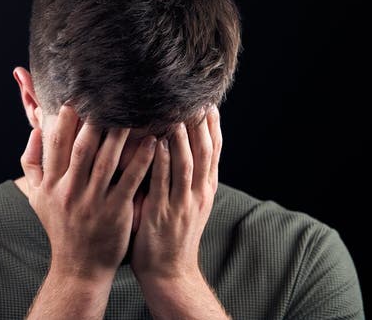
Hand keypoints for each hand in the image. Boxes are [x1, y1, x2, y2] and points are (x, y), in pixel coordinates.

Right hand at [20, 103, 157, 284]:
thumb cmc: (60, 227)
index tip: (76, 96)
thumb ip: (31, 163)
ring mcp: (94, 202)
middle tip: (108, 96)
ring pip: (107, 160)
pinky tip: (152, 142)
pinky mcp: (116, 212)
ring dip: (120, 134)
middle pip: (82, 147)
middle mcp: (71, 190)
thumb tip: (34, 131)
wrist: (79, 268)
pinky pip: (130, 180)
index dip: (66, 118)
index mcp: (52, 183)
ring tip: (133, 112)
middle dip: (94, 120)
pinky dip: (141, 160)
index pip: (57, 143)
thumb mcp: (37, 197)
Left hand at [130, 105, 221, 282]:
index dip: (213, 127)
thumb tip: (185, 141)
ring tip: (177, 115)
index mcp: (206, 189)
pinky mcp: (162, 214)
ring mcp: (182, 204)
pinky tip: (156, 143)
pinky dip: (161, 161)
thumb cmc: (175, 232)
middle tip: (196, 100)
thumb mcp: (190, 202)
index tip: (209, 103)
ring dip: (182, 139)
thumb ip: (189, 174)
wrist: (169, 272)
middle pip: (205, 153)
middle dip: (201, 126)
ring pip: (186, 165)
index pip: (215, 152)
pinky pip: (163, 182)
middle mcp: (198, 194)